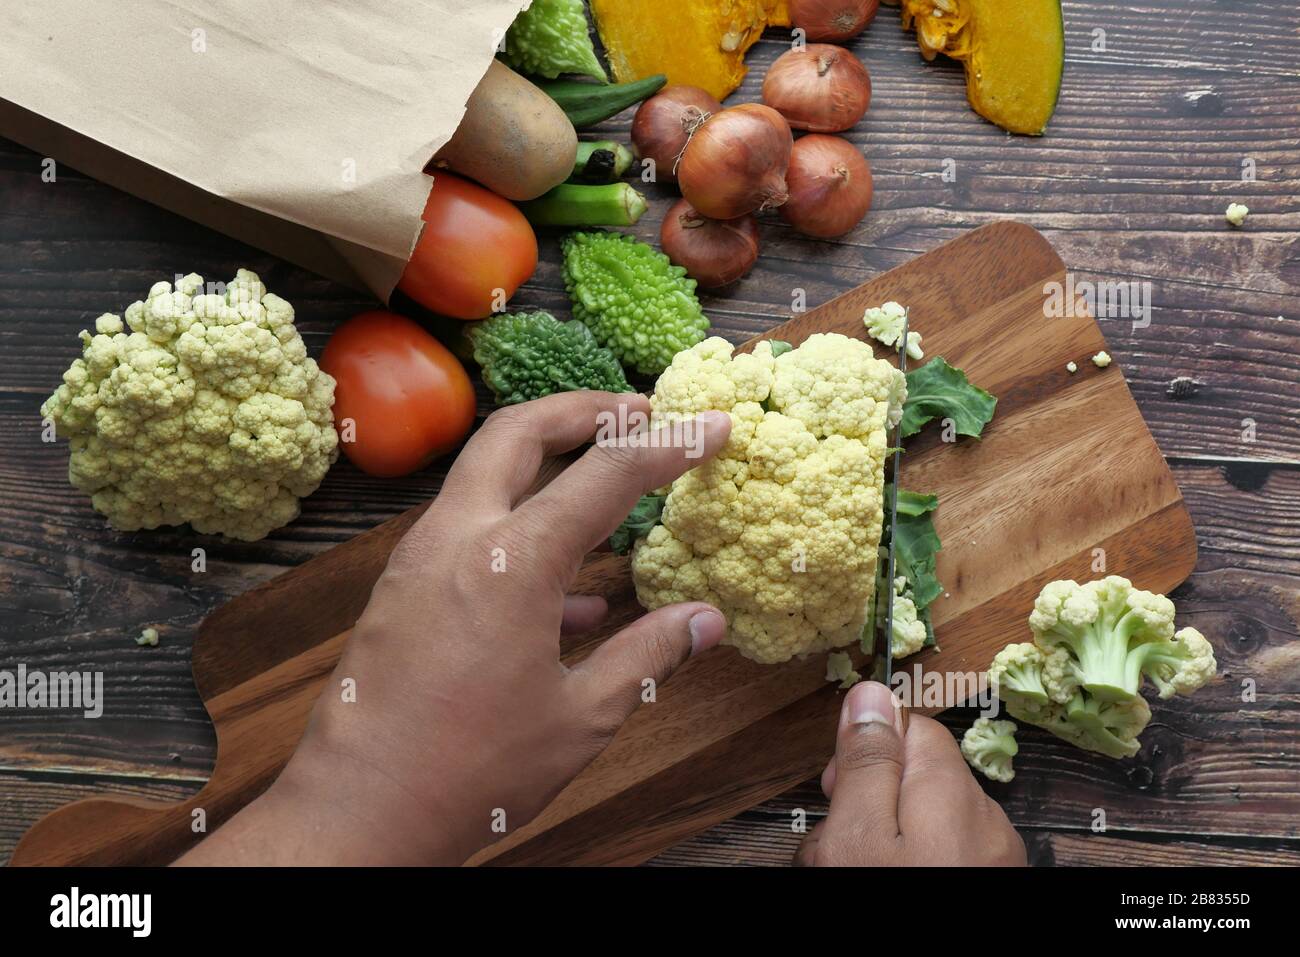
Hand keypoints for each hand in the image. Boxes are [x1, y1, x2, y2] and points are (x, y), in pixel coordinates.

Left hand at [180, 391, 730, 865]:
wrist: (359, 813)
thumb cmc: (471, 772)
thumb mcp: (580, 717)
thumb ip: (648, 656)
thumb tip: (706, 621)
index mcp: (512, 562)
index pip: (606, 475)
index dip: (668, 446)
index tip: (711, 428)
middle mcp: (458, 539)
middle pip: (519, 432)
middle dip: (583, 410)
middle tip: (638, 411)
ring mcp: (420, 559)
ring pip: (483, 473)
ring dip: (545, 460)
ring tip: (605, 479)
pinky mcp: (402, 588)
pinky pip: (467, 530)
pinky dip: (517, 527)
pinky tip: (569, 590)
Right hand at [794, 682, 1026, 866]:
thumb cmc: (889, 899)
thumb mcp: (858, 835)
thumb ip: (866, 765)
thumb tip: (872, 691)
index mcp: (954, 792)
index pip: (912, 729)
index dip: (866, 752)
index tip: (835, 791)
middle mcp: (987, 820)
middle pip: (919, 779)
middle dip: (870, 801)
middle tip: (833, 845)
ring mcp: (996, 860)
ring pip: (929, 825)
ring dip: (885, 837)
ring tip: (847, 866)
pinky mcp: (991, 882)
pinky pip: (947, 855)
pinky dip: (913, 860)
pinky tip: (881, 875)